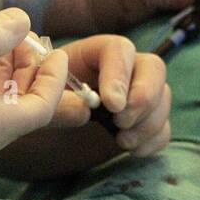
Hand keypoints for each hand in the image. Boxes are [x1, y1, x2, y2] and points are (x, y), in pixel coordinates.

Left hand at [0, 34, 170, 179]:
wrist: (39, 124)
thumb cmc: (36, 101)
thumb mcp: (37, 95)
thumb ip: (56, 97)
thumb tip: (84, 106)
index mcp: (94, 52)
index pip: (119, 49)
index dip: (120, 74)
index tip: (111, 105)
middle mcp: (121, 68)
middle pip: (153, 67)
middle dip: (144, 97)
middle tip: (122, 123)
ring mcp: (136, 92)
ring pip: (164, 96)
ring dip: (149, 121)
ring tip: (123, 141)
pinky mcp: (143, 118)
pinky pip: (164, 124)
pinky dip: (155, 138)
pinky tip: (133, 150)